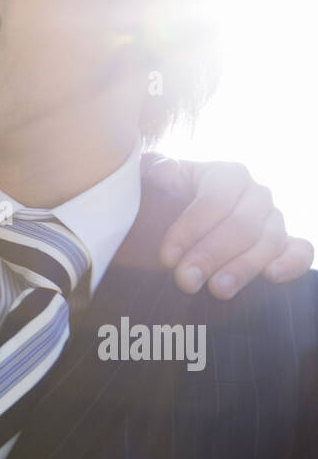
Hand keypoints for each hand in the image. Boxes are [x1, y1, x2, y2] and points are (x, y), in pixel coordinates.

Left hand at [143, 156, 313, 297]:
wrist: (182, 221)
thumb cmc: (170, 201)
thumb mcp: (158, 183)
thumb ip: (158, 171)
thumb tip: (166, 169)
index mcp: (228, 175)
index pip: (214, 200)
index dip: (190, 229)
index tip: (166, 257)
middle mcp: (256, 195)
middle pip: (241, 225)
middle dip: (210, 255)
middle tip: (185, 281)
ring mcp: (275, 220)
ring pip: (269, 242)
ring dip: (243, 268)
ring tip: (217, 290)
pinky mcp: (288, 245)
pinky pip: (301, 252)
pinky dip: (291, 264)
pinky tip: (271, 277)